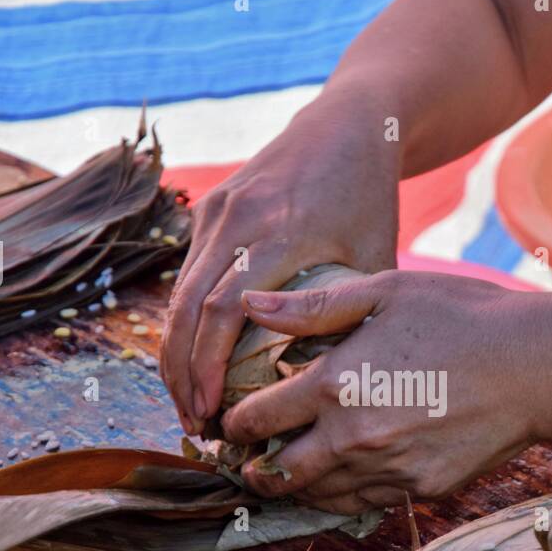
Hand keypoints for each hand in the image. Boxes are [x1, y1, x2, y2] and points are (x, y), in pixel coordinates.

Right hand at [160, 91, 399, 434]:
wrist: (348, 124)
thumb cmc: (369, 199)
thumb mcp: (374, 258)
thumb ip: (348, 316)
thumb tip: (332, 388)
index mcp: (279, 231)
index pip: (222, 309)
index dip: (207, 367)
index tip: (210, 414)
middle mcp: (238, 218)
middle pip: (186, 308)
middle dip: (182, 374)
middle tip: (192, 426)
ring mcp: (217, 211)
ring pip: (178, 294)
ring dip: (177, 354)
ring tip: (188, 405)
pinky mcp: (209, 210)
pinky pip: (187, 275)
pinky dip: (185, 324)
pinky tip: (194, 363)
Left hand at [220, 271, 551, 513]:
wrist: (537, 367)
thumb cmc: (462, 317)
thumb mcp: (384, 291)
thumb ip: (311, 307)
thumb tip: (248, 306)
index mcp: (334, 383)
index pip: (258, 418)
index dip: (234, 422)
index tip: (230, 421)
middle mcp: (352, 436)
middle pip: (279, 471)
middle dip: (254, 467)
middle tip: (247, 460)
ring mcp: (388, 469)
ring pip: (318, 495)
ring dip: (296, 487)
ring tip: (287, 473)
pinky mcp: (420, 489)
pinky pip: (364, 503)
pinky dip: (342, 494)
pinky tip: (341, 477)